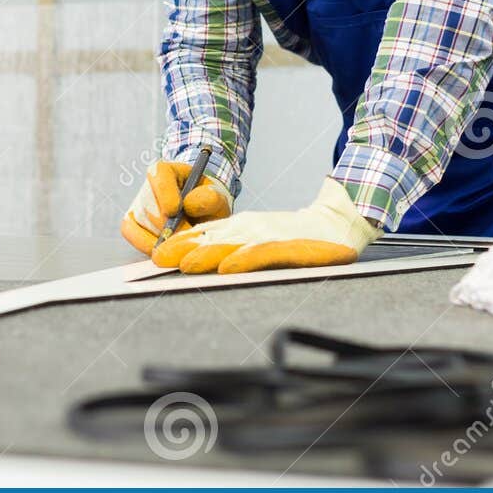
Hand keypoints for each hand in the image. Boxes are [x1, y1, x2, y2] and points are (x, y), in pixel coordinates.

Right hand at [120, 157, 233, 254]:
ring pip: (141, 221)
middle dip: (167, 225)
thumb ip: (209, 197)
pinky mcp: (131, 223)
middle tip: (186, 239)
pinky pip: (132, 234)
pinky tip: (165, 251)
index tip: (175, 210)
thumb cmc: (207, 204)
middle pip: (148, 203)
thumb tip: (188, 204)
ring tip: (182, 245)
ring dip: (161, 237)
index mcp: (166, 170)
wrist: (202, 218)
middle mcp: (147, 186)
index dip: (164, 192)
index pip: (159, 174)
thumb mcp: (215, 197)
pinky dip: (147, 245)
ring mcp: (137, 205)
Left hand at [152, 177, 381, 273]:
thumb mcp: (258, 240)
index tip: (155, 255)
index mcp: (240, 227)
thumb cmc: (296, 236)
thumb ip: (234, 248)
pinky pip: (262, 252)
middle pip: (210, 237)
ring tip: (183, 263)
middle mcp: (249, 228)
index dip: (179, 242)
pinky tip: (228, 266)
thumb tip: (206, 263)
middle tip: (157, 259)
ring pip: (231, 244)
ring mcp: (268, 235)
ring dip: (206, 253)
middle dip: (182, 248)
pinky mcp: (289, 246)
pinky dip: (244, 258)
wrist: (337, 226)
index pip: (204, 233)